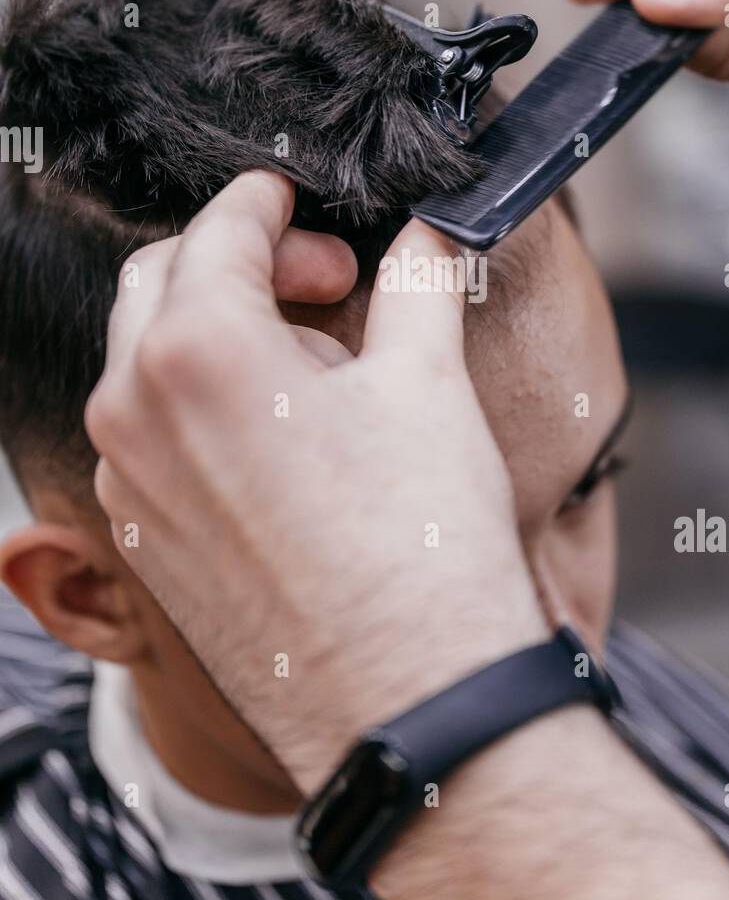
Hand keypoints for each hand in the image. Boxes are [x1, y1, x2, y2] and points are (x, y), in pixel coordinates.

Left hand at [85, 172, 545, 792]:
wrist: (405, 703)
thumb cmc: (420, 544)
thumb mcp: (428, 383)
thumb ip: (418, 282)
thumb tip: (430, 234)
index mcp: (196, 349)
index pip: (217, 228)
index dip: (266, 199)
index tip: (295, 196)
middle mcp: (133, 410)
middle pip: (162, 281)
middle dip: (238, 258)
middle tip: (325, 279)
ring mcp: (127, 483)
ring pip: (149, 361)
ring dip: (219, 333)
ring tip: (320, 373)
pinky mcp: (140, 540)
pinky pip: (152, 437)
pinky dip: (201, 407)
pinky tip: (284, 442)